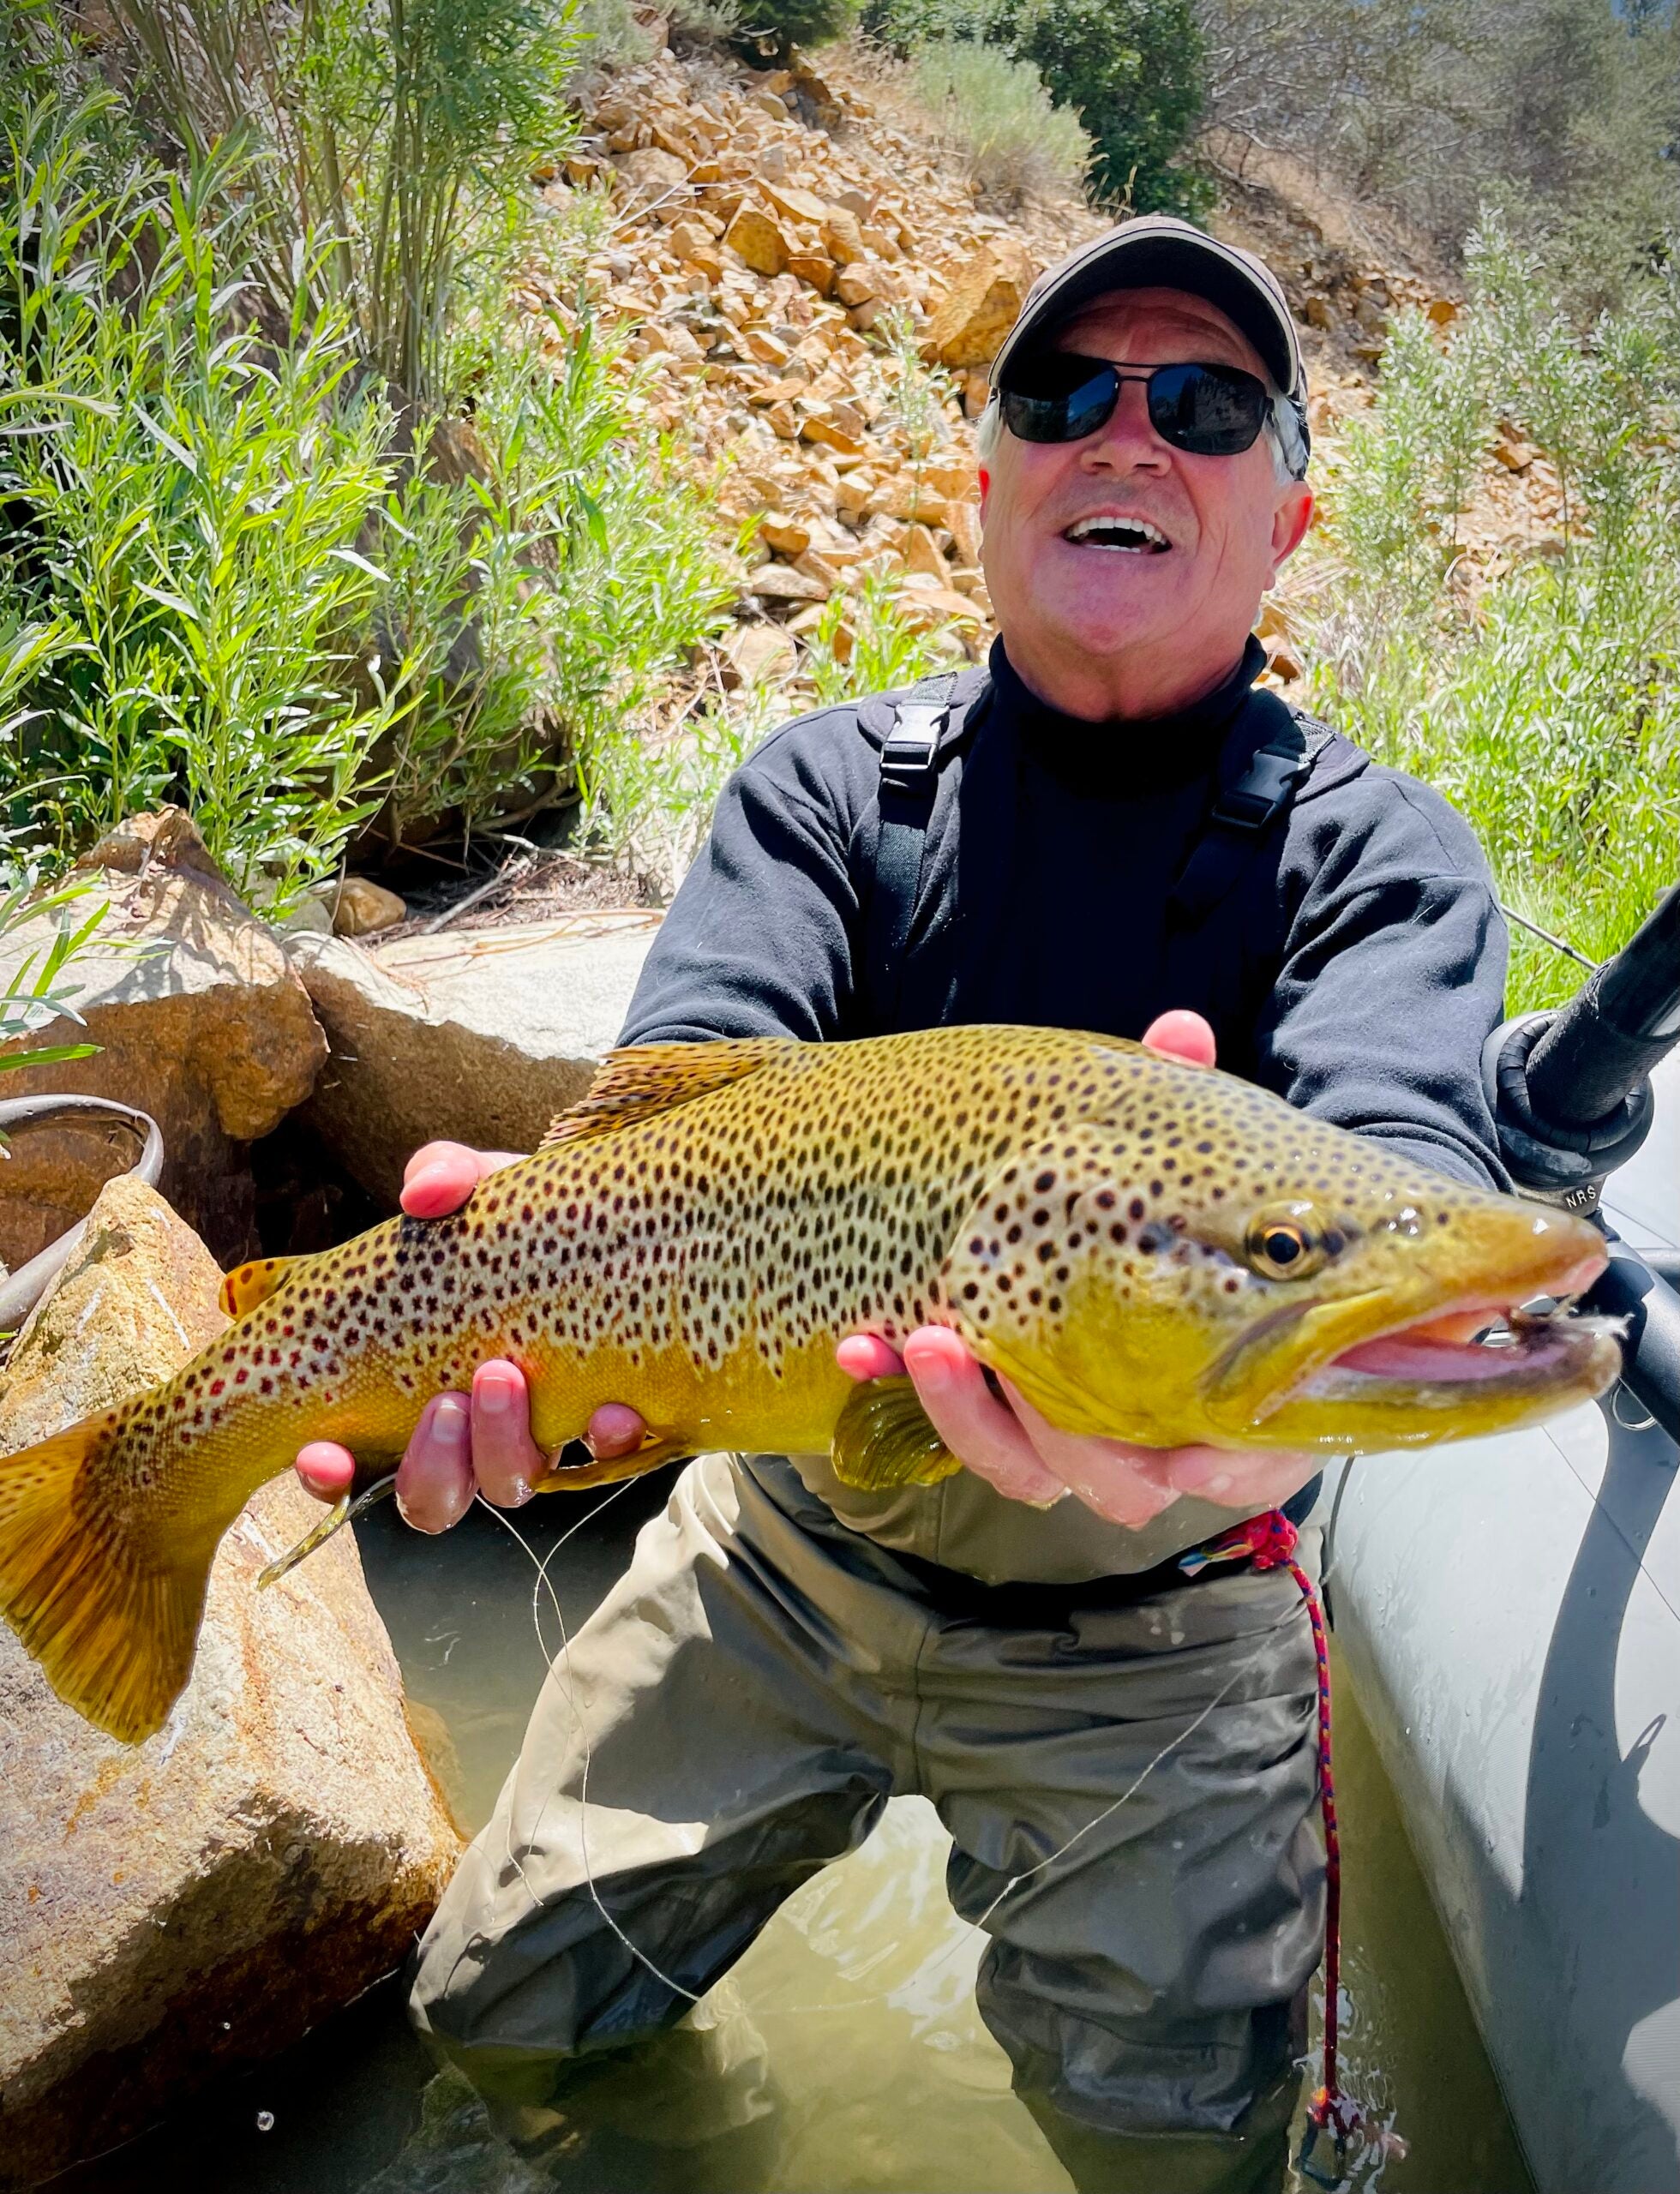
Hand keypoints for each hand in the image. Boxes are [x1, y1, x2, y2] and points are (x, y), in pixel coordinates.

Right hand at [292, 1141, 642, 1532]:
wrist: (621, 1225)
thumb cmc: (523, 1219)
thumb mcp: (480, 1190)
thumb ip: (445, 1178)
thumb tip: (423, 1195)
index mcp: (410, 1389)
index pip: (349, 1466)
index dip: (328, 1475)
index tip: (323, 1453)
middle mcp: (469, 1435)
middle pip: (429, 1498)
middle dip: (432, 1463)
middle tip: (446, 1401)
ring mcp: (537, 1437)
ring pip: (506, 1487)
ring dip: (501, 1448)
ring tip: (504, 1375)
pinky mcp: (604, 1428)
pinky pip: (605, 1457)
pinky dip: (606, 1436)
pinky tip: (613, 1408)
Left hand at [834, 1009, 1318, 1526]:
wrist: (1132, 1242)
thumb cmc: (1189, 1210)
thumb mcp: (1181, 1155)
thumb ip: (1183, 1101)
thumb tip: (1180, 1032)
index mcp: (1239, 1405)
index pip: (1230, 1465)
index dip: (1210, 1463)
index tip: (1177, 1437)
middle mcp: (1160, 1446)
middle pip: (1113, 1483)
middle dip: (1048, 1429)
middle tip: (986, 1348)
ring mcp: (1077, 1444)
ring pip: (1028, 1473)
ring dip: (964, 1417)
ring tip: (923, 1338)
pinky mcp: (1006, 1431)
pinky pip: (963, 1445)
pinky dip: (909, 1401)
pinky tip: (861, 1347)